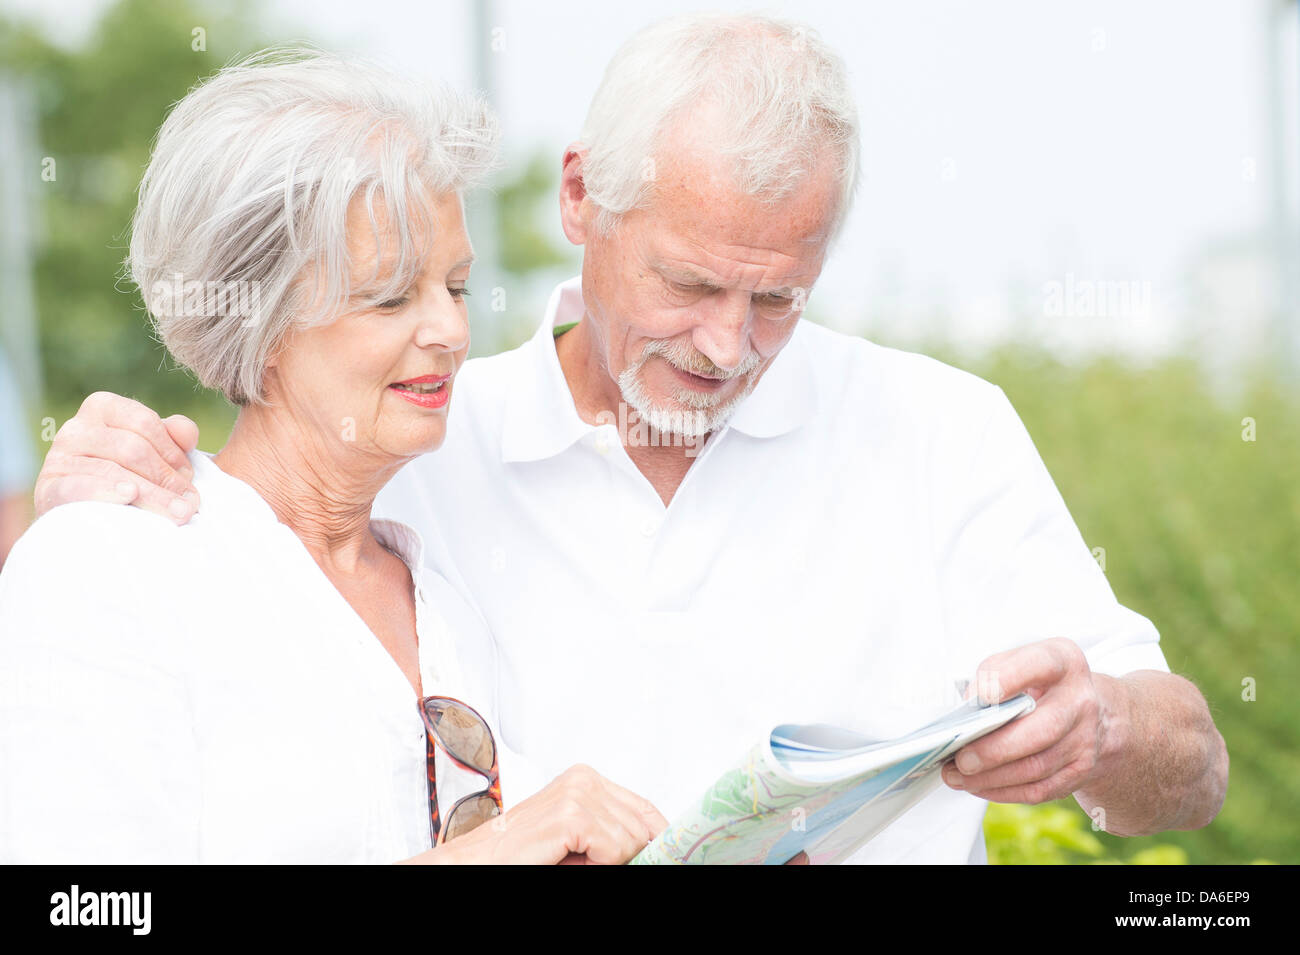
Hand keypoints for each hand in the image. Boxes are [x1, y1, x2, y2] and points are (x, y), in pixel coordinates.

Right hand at [35, 392, 199, 523]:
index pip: (145, 422)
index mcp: (103, 407)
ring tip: (179, 513)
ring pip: (115, 471)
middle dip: (167, 478)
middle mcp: (76, 428)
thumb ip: (174, 435)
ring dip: (154, 495)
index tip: (189, 476)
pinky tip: (128, 496)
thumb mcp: (154, 448)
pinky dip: (106, 491)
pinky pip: (78, 488)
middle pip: (133, 449)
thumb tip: (186, 433)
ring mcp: (59, 457)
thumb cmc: (128, 473)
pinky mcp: (48, 488)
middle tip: (189, 503)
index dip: (172, 451)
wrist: (84, 512)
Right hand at [417, 764, 667, 864]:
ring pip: (633, 839)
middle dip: (632, 855)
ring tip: (572, 861)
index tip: (661, 857)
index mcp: (586, 781)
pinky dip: (602, 864)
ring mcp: (578, 792)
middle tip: (596, 863)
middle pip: (644, 825)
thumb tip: (654, 852)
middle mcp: (584, 779)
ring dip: (610, 862)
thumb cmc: (520, 857)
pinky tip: (568, 860)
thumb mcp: (577, 845)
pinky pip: (614, 848)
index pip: (646, 810)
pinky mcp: (571, 815)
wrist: (474, 863)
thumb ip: (612, 840)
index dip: (657, 839)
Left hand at [941, 637, 1108, 804]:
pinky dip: (1003, 791)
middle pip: (1041, 730)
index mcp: (1064, 662)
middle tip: (961, 758)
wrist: (1088, 710)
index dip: (1008, 680)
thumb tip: (968, 709)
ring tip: (957, 775)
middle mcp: (1080, 700)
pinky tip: (978, 785)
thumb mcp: (1019, 663)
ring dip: (991, 776)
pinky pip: (1039, 789)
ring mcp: (1085, 738)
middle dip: (995, 749)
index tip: (980, 697)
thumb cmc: (1039, 683)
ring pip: (1036, 766)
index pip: (1040, 665)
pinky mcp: (1081, 770)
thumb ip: (992, 675)